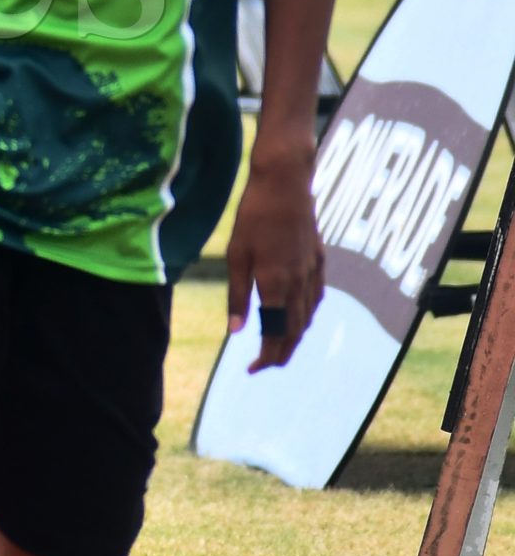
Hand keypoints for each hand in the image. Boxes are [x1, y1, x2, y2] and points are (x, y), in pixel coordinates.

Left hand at [224, 151, 325, 371]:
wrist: (285, 185)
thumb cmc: (253, 217)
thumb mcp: (235, 255)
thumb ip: (237, 295)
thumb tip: (236, 332)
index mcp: (276, 284)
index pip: (274, 334)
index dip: (265, 356)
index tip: (251, 370)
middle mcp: (299, 284)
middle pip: (294, 331)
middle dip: (280, 353)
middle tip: (263, 365)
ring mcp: (313, 272)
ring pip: (308, 317)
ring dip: (294, 336)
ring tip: (278, 347)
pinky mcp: (320, 261)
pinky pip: (317, 298)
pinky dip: (307, 315)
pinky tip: (298, 317)